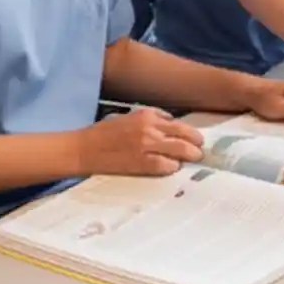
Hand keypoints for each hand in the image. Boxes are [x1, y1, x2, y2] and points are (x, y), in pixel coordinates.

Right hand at [77, 107, 204, 176]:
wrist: (84, 150)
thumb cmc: (104, 133)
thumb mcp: (129, 117)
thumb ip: (151, 118)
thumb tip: (171, 123)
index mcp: (147, 115)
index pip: (179, 123)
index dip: (190, 132)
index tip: (196, 138)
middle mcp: (150, 129)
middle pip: (185, 135)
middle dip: (196, 144)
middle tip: (200, 150)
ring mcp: (147, 147)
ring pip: (180, 150)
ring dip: (190, 156)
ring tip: (193, 159)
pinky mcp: (142, 164)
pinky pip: (166, 166)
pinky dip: (173, 167)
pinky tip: (174, 167)